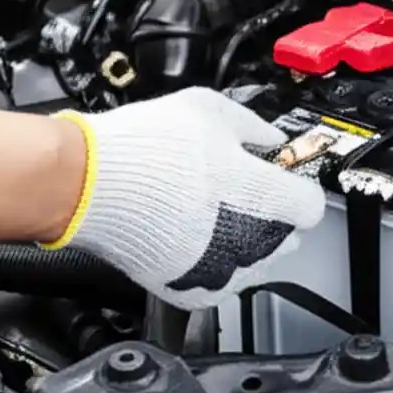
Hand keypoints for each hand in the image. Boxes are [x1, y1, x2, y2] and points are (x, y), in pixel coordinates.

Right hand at [42, 88, 324, 309]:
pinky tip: (205, 240)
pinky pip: (222, 284)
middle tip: (249, 192)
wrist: (83, 182)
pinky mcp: (183, 284)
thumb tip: (274, 140)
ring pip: (257, 263)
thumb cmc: (139, 144)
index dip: (302, 189)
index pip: (309, 206)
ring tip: (220, 214)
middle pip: (286, 236)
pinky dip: (221, 266)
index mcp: (249, 188)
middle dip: (276, 214)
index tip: (289, 181)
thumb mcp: (206, 108)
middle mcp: (236, 232)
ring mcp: (210, 264)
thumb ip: (253, 126)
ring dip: (251, 241)